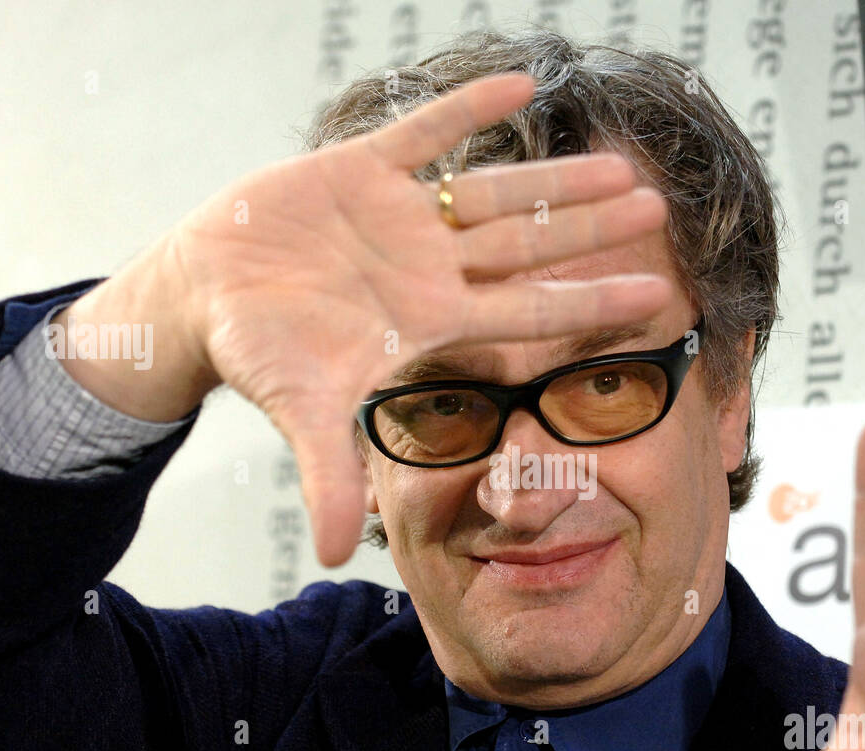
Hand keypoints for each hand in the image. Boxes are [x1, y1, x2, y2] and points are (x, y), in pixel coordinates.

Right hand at [60, 73, 671, 564]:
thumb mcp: (300, 411)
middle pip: (529, 246)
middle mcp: (429, 267)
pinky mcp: (359, 169)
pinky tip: (521, 81)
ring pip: (495, 190)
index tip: (657, 296)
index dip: (591, 304)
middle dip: (591, 230)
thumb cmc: (258, 355)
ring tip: (621, 163)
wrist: (205, 297)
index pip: (528, 312)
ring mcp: (401, 216)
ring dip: (554, 177)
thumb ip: (328, 474)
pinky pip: (423, 131)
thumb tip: (336, 554)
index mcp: (428, 318)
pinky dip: (466, 108)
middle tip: (659, 212)